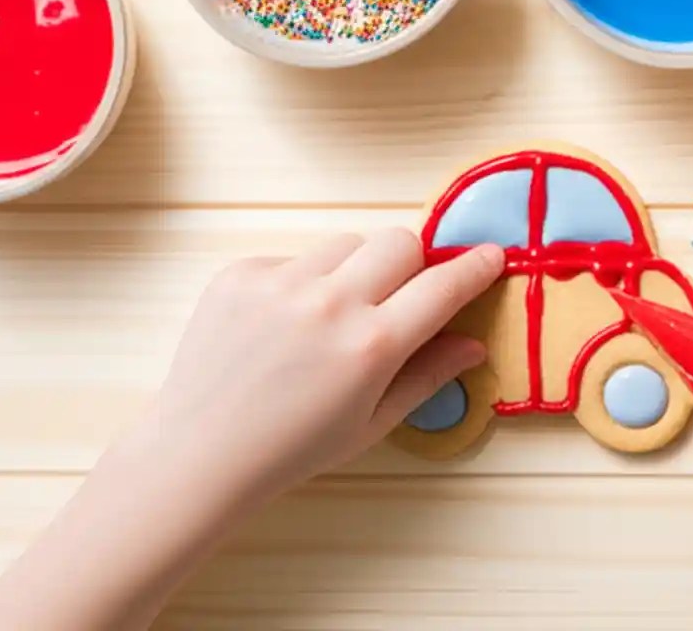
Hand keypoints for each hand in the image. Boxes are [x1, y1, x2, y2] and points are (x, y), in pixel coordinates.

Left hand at [139, 229, 504, 496]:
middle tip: (402, 293)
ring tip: (332, 316)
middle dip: (413, 262)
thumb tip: (474, 343)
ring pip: (346, 243)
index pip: (443, 286)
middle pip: (399, 241)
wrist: (201, 451)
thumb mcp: (372, 423)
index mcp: (372, 346)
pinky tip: (283, 326)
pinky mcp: (242, 274)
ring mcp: (281, 283)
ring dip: (356, 269)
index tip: (490, 255)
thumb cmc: (294, 448)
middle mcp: (330, 304)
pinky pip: (294, 258)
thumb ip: (428, 376)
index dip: (474, 267)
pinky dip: (303, 282)